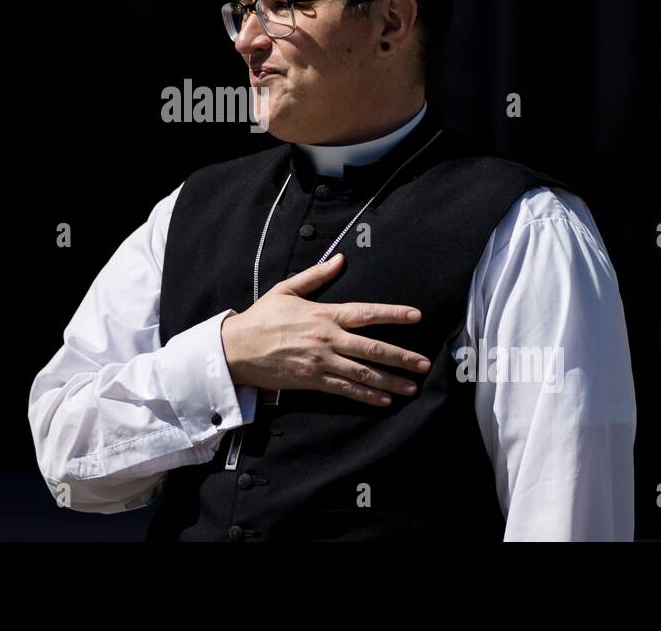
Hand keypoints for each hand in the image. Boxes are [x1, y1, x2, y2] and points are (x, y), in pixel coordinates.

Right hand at [219, 253, 431, 405]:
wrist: (236, 349)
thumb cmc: (262, 318)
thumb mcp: (286, 290)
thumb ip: (316, 276)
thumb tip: (340, 259)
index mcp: (323, 315)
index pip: (365, 312)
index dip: (393, 313)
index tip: (416, 316)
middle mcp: (326, 339)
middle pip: (371, 348)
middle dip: (401, 357)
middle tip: (424, 363)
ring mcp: (320, 362)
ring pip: (362, 374)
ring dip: (390, 382)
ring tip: (412, 387)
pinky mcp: (312, 381)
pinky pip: (344, 390)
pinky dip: (366, 396)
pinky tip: (384, 401)